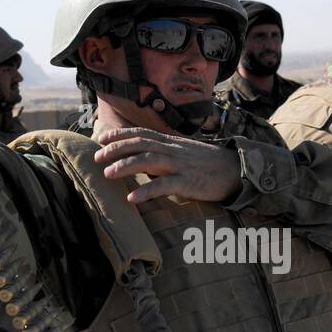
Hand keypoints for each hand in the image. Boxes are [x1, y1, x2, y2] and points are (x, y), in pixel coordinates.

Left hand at [94, 126, 241, 204]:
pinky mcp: (188, 182)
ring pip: (148, 160)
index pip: (141, 133)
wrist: (234, 170)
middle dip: (116, 149)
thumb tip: (141, 161)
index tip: (101, 138)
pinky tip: (132, 198)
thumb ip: (163, 154)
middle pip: (139, 144)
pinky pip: (164, 185)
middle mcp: (172, 150)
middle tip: (97, 157)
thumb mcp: (183, 153)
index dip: (120, 134)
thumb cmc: (207, 164)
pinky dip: (147, 191)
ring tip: (107, 173)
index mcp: (170, 142)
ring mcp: (179, 165)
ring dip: (125, 166)